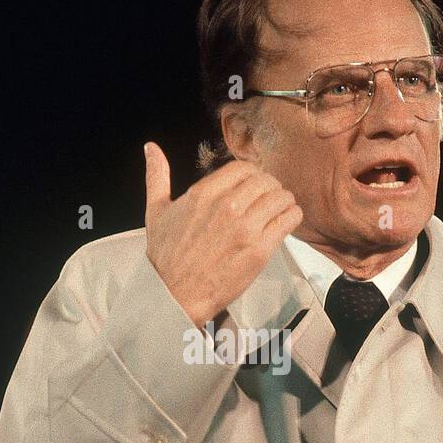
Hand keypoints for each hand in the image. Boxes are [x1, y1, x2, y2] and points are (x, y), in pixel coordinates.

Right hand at [143, 142, 301, 327]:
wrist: (175, 295)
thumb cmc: (166, 256)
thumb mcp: (156, 211)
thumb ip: (157, 176)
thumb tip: (150, 147)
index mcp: (203, 194)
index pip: (244, 168)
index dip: (253, 174)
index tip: (253, 185)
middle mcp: (226, 207)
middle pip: (265, 180)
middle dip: (270, 187)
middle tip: (269, 199)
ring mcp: (245, 229)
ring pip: (280, 197)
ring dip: (284, 201)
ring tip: (279, 209)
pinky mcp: (259, 250)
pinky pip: (288, 220)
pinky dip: (292, 217)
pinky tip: (285, 221)